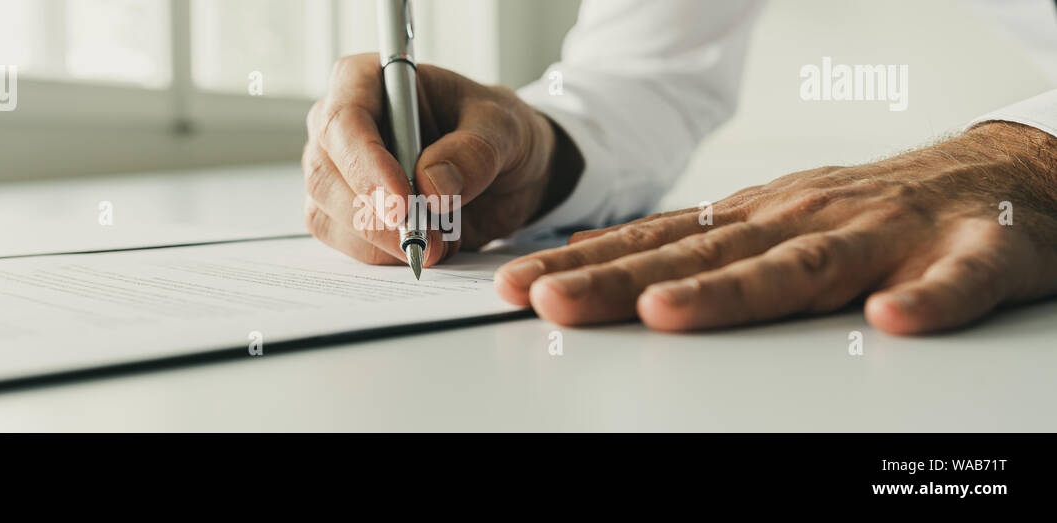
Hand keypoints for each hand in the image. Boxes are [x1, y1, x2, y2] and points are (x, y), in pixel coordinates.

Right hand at [302, 53, 576, 265]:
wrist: (504, 172)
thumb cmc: (494, 131)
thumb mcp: (505, 129)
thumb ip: (474, 151)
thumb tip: (432, 184)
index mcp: (368, 82)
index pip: (344, 120)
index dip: (366, 164)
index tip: (402, 202)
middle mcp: (340, 126)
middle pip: (325, 174)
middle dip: (374, 215)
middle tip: (427, 239)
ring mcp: (336, 172)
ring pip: (328, 215)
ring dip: (382, 242)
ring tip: (442, 241)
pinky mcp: (342, 213)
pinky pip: (345, 243)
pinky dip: (384, 255)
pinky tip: (427, 246)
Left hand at [495, 122, 1056, 334]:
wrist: (1003, 176)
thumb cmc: (874, 211)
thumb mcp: (773, 222)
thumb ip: (697, 247)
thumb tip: (600, 264)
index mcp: (759, 220)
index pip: (656, 245)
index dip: (585, 267)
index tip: (521, 289)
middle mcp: (807, 221)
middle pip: (704, 259)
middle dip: (622, 284)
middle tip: (554, 303)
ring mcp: (886, 237)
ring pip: (804, 268)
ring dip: (733, 292)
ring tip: (667, 315)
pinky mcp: (972, 253)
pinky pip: (952, 283)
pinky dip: (924, 300)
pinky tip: (893, 320)